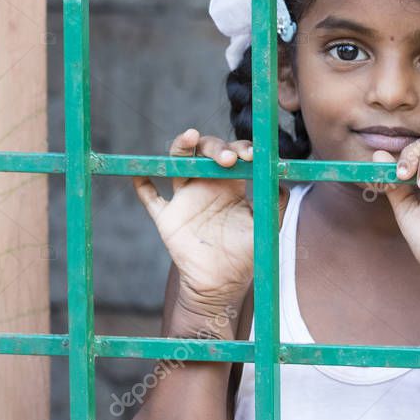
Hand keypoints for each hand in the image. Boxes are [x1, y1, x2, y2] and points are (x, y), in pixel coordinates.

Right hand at [133, 129, 288, 310]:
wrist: (223, 284)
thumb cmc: (246, 255)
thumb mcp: (267, 226)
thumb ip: (276, 203)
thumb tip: (281, 179)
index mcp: (230, 185)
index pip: (232, 156)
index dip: (240, 149)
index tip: (250, 155)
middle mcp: (206, 186)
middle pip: (204, 152)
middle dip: (216, 148)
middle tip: (228, 158)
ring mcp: (184, 199)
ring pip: (177, 164)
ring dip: (181, 147)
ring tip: (190, 135)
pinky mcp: (167, 217)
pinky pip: (150, 198)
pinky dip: (142, 184)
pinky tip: (138, 172)